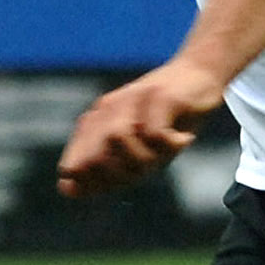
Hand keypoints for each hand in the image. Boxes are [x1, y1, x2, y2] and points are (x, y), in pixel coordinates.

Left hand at [56, 58, 228, 199]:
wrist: (199, 75)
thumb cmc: (165, 117)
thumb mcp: (133, 146)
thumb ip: (102, 166)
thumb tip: (65, 189)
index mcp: (96, 122)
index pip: (74, 165)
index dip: (90, 184)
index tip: (120, 183)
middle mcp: (109, 109)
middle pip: (94, 159)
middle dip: (120, 175)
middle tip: (148, 166)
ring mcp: (133, 99)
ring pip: (119, 140)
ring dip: (147, 157)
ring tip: (166, 149)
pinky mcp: (160, 96)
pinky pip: (155, 134)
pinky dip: (173, 144)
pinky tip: (184, 138)